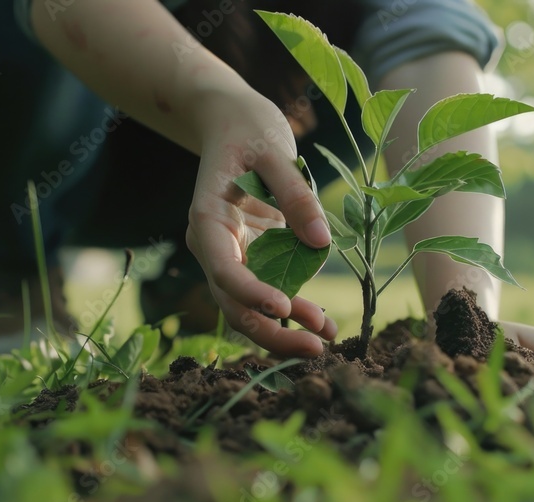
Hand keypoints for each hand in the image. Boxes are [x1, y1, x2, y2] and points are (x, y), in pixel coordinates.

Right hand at [185, 87, 335, 356]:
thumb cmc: (248, 130)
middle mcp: (213, 247)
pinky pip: (264, 296)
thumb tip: (321, 242)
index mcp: (208, 220)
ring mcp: (230, 257)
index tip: (285, 308)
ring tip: (325, 339)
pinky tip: (321, 324)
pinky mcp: (250, 259)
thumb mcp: (274, 150)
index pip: (223, 269)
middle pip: (233, 305)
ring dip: (282, 332)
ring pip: (247, 310)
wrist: (230, 122)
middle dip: (272, 332)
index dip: (252, 294)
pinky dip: (289, 315)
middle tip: (316, 347)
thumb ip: (295, 194)